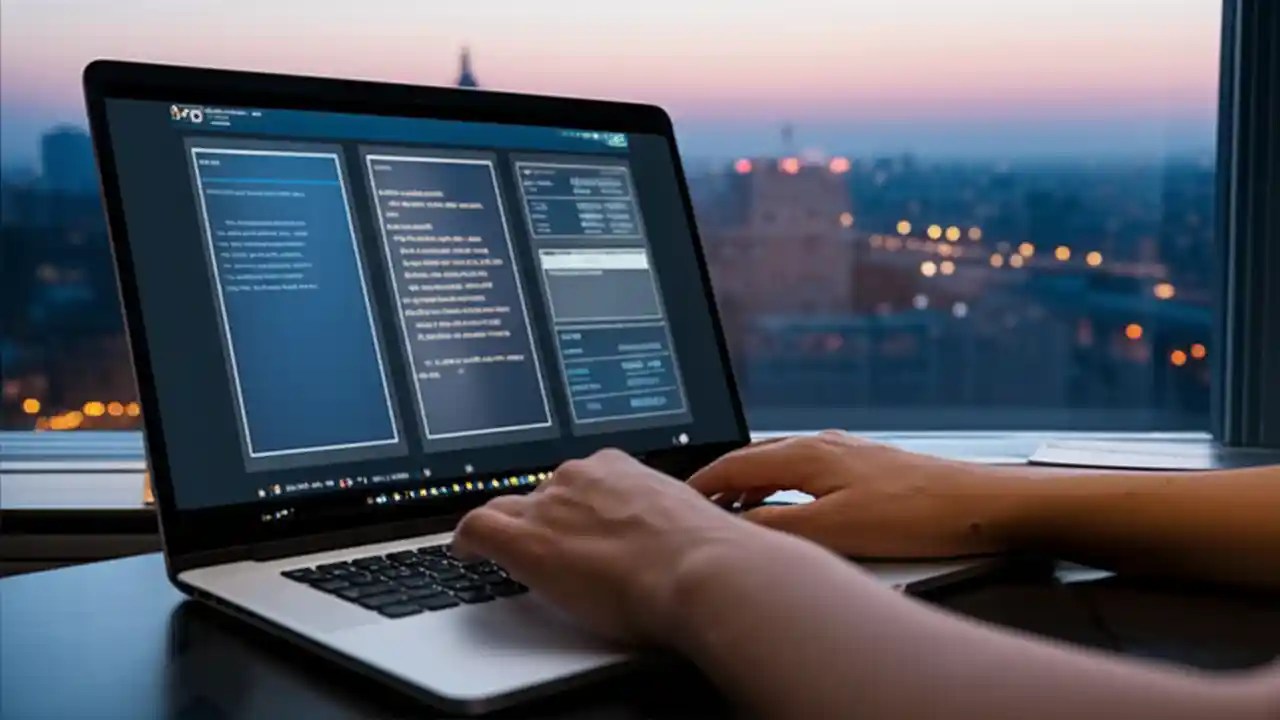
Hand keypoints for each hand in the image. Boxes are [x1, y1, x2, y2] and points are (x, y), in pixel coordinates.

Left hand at [452, 449, 753, 645]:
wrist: (701, 571)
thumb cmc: (707, 556)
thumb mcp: (687, 523)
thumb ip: (664, 522)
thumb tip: (673, 541)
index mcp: (619, 468)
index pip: (577, 481)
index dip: (569, 506)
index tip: (570, 523)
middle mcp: (579, 477)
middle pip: (539, 495)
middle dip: (540, 520)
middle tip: (549, 551)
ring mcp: (549, 506)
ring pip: (506, 509)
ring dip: (508, 532)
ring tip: (505, 555)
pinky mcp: (525, 539)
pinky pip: (476, 528)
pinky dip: (466, 540)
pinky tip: (465, 553)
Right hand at [688, 431, 1012, 558]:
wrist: (980, 505)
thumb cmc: (914, 515)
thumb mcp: (834, 531)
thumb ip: (778, 528)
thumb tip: (739, 526)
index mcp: (807, 454)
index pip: (735, 464)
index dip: (702, 483)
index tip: (679, 498)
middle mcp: (824, 445)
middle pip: (755, 459)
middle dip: (724, 482)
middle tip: (700, 508)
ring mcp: (847, 453)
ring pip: (782, 465)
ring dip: (755, 486)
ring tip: (739, 511)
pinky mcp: (868, 467)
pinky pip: (808, 472)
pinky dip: (785, 488)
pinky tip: (794, 507)